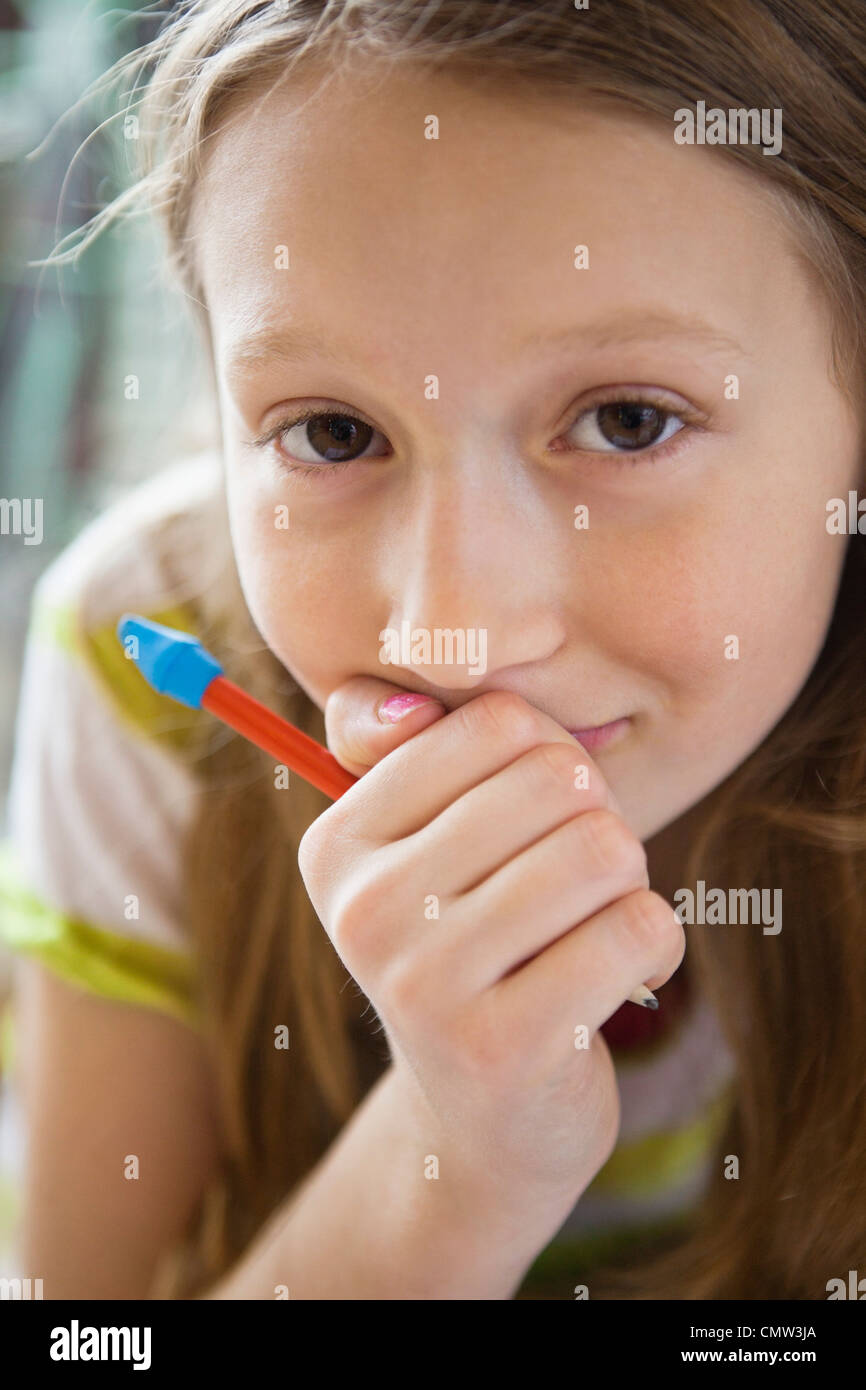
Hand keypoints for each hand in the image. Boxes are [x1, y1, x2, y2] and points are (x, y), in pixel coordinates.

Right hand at [299, 677, 684, 1222]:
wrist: (488, 1118)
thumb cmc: (478, 947)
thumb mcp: (431, 848)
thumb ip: (426, 748)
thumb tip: (433, 685)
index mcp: (338, 844)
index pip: (494, 724)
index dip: (553, 757)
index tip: (540, 817)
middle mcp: (364, 909)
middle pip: (557, 780)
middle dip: (599, 820)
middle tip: (581, 877)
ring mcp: (424, 984)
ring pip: (602, 850)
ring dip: (628, 884)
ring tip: (595, 924)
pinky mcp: (501, 1048)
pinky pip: (637, 928)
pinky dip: (656, 943)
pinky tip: (621, 976)